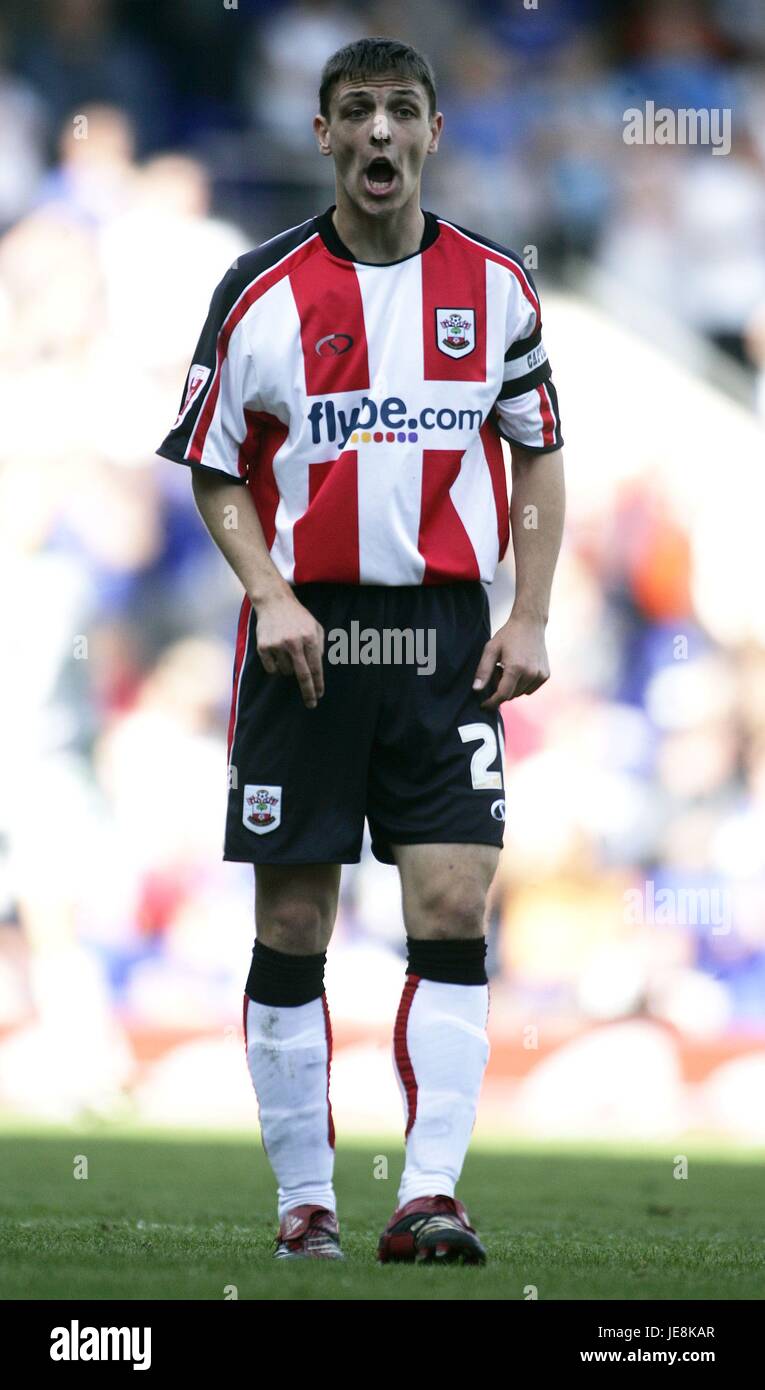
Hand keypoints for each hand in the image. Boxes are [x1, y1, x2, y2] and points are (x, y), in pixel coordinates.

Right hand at [254, 591, 324, 708]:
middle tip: (311, 704)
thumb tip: (317, 669)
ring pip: (286, 672)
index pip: (316, 667)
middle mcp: (294, 643)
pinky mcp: (264, 647)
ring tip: (287, 652)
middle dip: (308, 692)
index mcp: (309, 638)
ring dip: (289, 669)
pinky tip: (277, 652)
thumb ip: (319, 647)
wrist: (274, 602)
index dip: (318, 684)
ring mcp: (277, 645)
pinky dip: (276, 666)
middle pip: (302, 675)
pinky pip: (272, 669)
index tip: (319, 695)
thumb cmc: (298, 617)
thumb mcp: (315, 627)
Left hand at [472, 614, 549, 709]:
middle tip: (498, 670)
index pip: (503, 695)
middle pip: (511, 695)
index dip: (492, 702)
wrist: (530, 624)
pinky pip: (530, 689)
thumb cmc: (508, 635)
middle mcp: (530, 674)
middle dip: (501, 689)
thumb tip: (476, 690)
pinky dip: (522, 685)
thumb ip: (483, 670)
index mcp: (515, 668)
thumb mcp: (491, 649)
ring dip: (511, 687)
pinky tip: (519, 669)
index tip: (483, 705)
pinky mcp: (545, 675)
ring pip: (520, 693)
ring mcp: (540, 675)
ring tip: (508, 668)